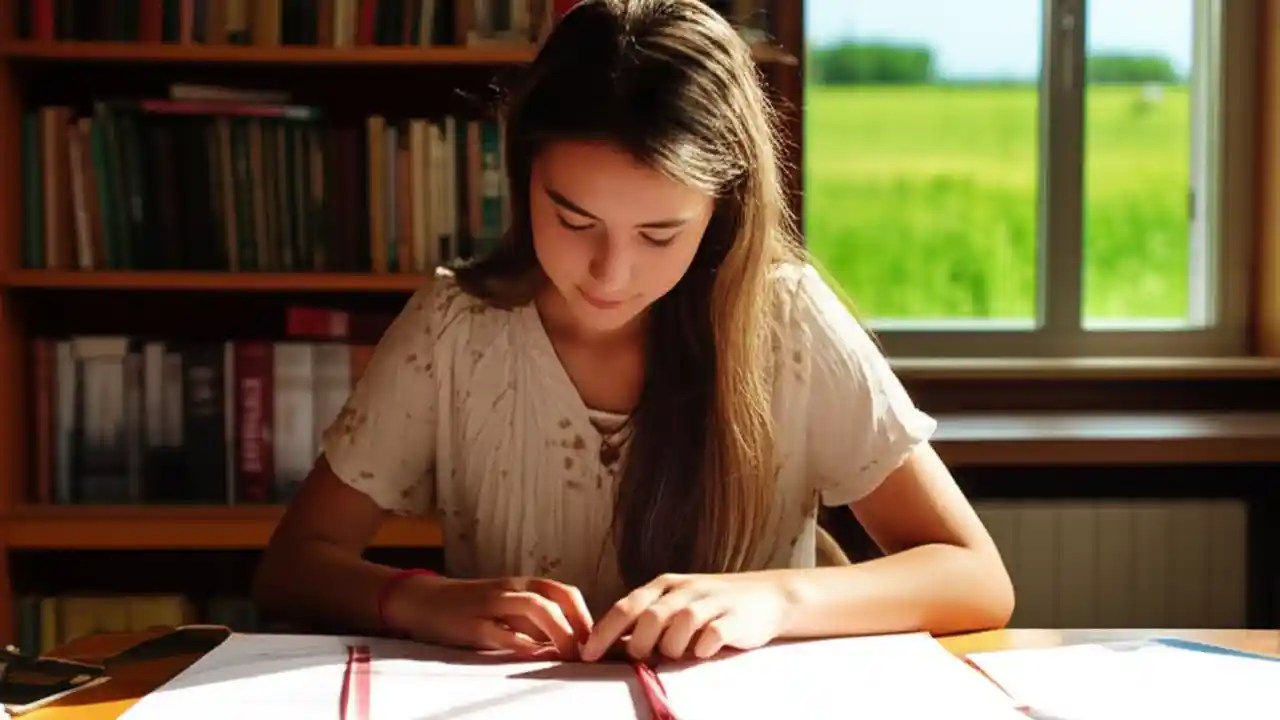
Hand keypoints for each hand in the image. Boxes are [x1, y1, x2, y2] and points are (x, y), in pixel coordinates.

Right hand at [385, 575, 593, 659]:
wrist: (425, 600)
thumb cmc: (471, 606)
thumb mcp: (506, 607)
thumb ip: (533, 620)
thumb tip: (567, 641)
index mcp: (521, 585)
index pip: (564, 593)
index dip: (585, 615)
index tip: (595, 640)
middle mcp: (510, 589)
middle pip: (556, 597)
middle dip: (577, 624)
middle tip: (586, 651)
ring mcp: (492, 605)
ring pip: (536, 607)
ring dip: (559, 631)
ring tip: (569, 655)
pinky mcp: (473, 625)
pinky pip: (504, 633)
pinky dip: (524, 644)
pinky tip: (535, 655)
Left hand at [580, 572, 790, 661]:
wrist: (767, 596)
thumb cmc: (712, 606)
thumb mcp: (676, 604)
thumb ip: (647, 620)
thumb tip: (609, 646)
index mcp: (665, 585)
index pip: (626, 606)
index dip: (604, 631)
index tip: (587, 655)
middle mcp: (685, 589)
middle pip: (651, 616)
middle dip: (640, 643)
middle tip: (641, 658)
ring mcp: (712, 601)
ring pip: (680, 624)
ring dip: (672, 647)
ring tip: (677, 654)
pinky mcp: (735, 618)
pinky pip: (713, 635)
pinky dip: (703, 648)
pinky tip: (703, 652)